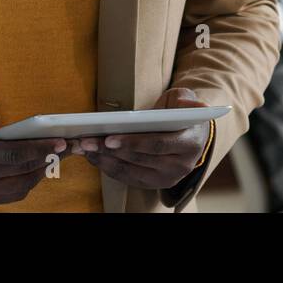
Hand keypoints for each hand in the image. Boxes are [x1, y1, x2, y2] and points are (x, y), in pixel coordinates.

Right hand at [0, 94, 72, 206]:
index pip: (11, 154)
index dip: (39, 149)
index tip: (61, 140)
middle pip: (21, 171)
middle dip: (50, 157)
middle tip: (71, 145)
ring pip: (21, 186)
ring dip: (43, 171)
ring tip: (60, 154)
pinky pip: (13, 194)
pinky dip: (31, 182)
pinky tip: (41, 166)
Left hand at [72, 87, 210, 190]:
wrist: (189, 133)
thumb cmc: (182, 112)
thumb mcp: (185, 99)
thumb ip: (188, 100)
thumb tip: (198, 105)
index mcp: (190, 144)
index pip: (158, 145)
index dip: (133, 143)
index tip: (109, 138)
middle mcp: (181, 166)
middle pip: (139, 159)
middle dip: (110, 150)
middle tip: (87, 140)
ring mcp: (167, 178)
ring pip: (130, 170)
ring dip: (104, 160)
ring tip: (84, 147)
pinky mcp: (155, 184)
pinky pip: (127, 177)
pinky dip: (108, 167)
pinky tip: (93, 156)